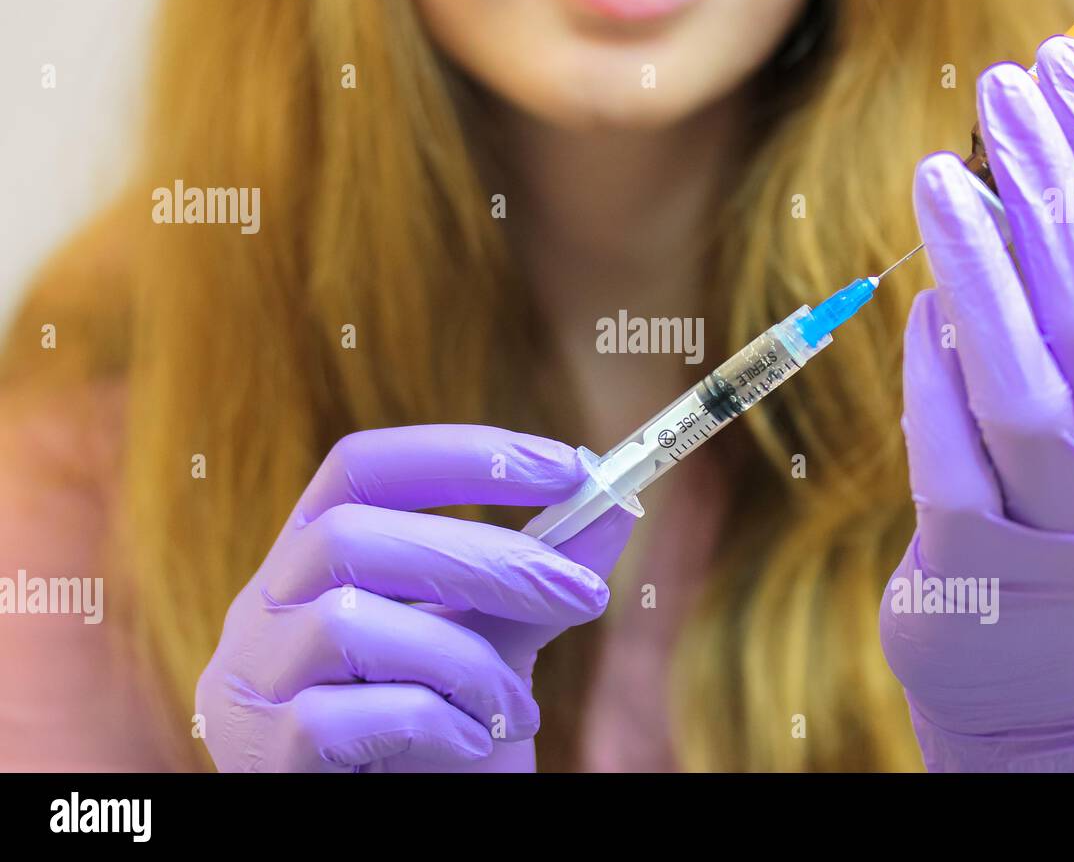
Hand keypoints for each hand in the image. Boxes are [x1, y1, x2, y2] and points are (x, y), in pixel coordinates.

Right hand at [196, 424, 633, 771]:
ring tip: (518, 709)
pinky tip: (471, 745)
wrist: (398, 824)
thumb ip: (536, 580)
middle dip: (488, 557)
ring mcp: (252, 680)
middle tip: (584, 592)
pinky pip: (340, 717)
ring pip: (346, 623)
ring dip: (464, 662)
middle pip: (353, 536)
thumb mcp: (490, 644)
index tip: (567, 466)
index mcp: (313, 556)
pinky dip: (432, 724)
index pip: (362, 466)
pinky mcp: (264, 753)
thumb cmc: (431, 732)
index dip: (461, 454)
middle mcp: (264, 606)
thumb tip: (617, 504)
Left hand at [881, 36, 1073, 770]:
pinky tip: (920, 310)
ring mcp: (1062, 533)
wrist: (1049, 681)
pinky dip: (934, 381)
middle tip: (1002, 92)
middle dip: (1052, 188)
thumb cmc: (1066, 518)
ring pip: (1025, 390)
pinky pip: (951, 463)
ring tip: (939, 176)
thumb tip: (1032, 182)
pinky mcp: (978, 576)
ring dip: (981, 270)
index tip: (1067, 74)